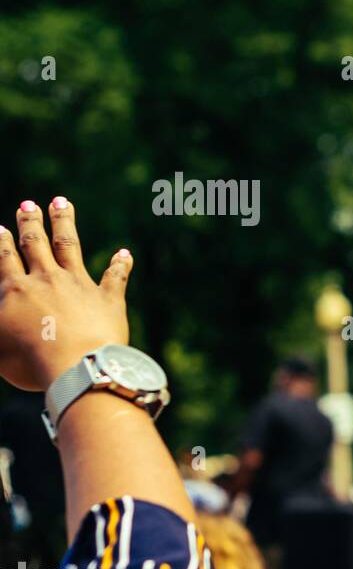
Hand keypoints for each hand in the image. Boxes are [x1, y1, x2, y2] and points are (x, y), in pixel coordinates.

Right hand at [0, 199, 132, 390]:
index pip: (6, 260)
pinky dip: (120, 264)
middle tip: (28, 204)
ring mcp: (79, 286)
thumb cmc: (30, 361)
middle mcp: (46, 280)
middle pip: (35, 244)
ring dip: (64, 223)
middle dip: (30, 223)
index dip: (2, 243)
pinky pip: (115, 277)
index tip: (1, 228)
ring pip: (69, 246)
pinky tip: (125, 252)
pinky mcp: (108, 298)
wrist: (77, 366)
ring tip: (62, 202)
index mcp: (15, 290)